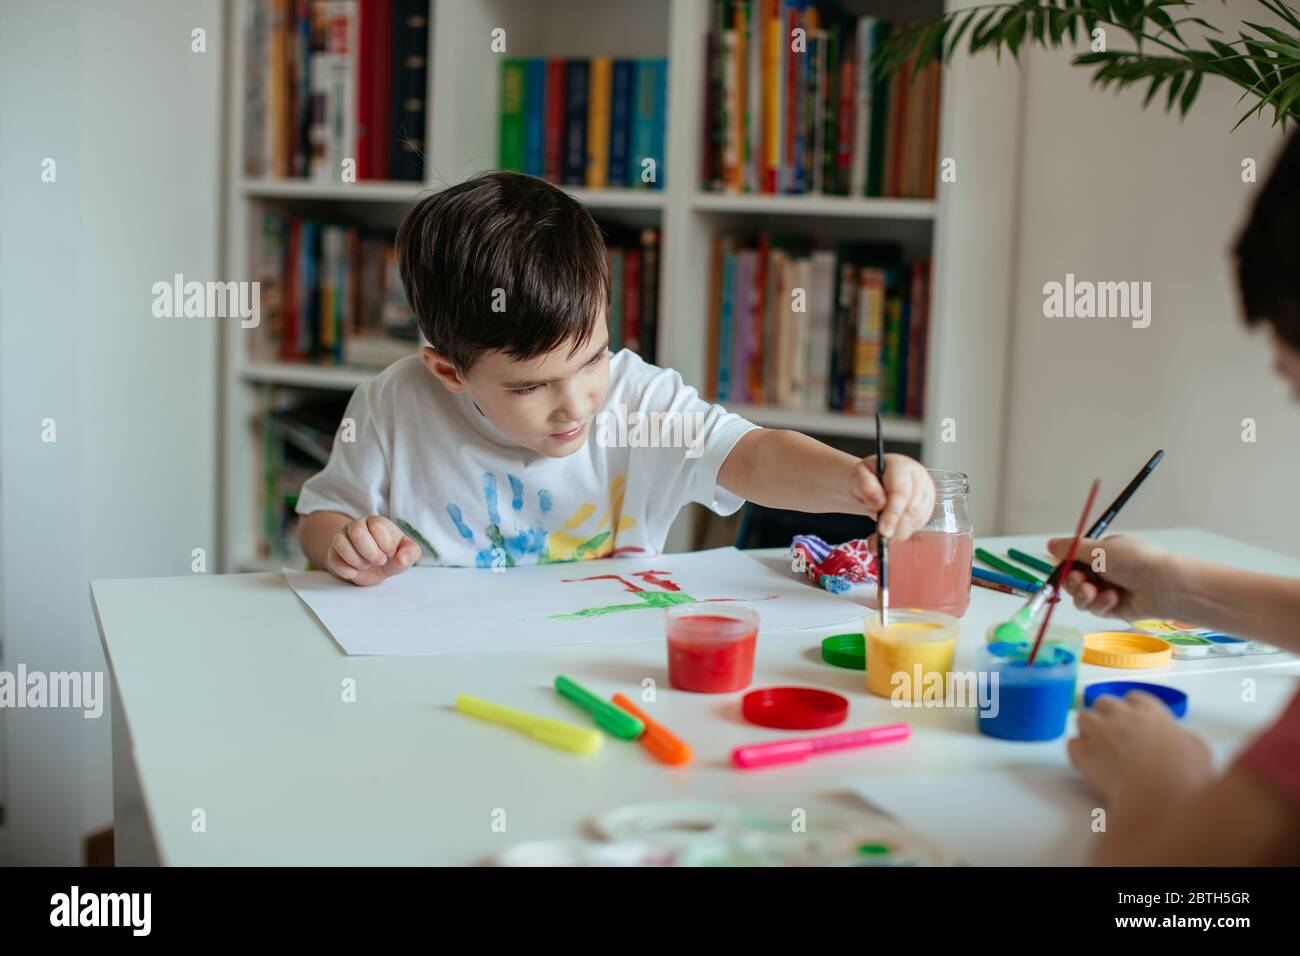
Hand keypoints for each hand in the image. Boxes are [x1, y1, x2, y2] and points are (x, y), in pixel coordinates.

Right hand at [326, 515, 421, 585]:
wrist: (373, 568)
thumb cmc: (391, 556)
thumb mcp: (407, 554)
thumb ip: (411, 553)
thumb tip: (401, 558)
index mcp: (377, 523)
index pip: (377, 525)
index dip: (385, 543)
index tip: (391, 553)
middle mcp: (358, 526)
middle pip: (357, 532)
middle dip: (370, 552)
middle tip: (380, 562)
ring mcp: (343, 538)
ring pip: (340, 542)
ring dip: (355, 559)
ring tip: (366, 566)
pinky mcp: (334, 553)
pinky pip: (333, 558)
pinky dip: (345, 569)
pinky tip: (355, 573)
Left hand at [849, 453, 934, 542]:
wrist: (871, 482)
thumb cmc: (865, 479)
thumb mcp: (858, 478)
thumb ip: (866, 487)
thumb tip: (879, 503)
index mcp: (901, 466)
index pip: (901, 492)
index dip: (893, 513)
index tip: (883, 531)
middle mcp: (918, 477)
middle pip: (912, 507)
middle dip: (894, 526)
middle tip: (877, 540)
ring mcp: (926, 492)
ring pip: (916, 519)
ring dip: (897, 532)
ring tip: (877, 538)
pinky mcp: (927, 506)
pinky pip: (917, 525)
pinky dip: (901, 534)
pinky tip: (888, 534)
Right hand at [1046, 533, 1172, 620]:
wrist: (1164, 585)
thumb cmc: (1135, 561)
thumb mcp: (1099, 549)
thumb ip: (1072, 549)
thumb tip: (1050, 544)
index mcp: (1103, 553)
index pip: (1074, 560)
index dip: (1066, 566)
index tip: (1064, 568)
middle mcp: (1105, 572)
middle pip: (1074, 581)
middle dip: (1073, 582)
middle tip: (1080, 581)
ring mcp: (1108, 590)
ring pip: (1081, 597)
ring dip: (1085, 594)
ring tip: (1094, 592)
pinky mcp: (1114, 609)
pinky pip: (1095, 608)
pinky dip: (1101, 603)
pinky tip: (1113, 598)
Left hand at [1068, 692, 1212, 808]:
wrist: (1160, 796)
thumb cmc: (1187, 775)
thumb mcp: (1199, 750)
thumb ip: (1184, 737)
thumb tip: (1178, 738)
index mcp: (1151, 712)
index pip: (1134, 698)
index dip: (1132, 710)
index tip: (1134, 722)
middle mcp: (1122, 715)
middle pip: (1104, 702)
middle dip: (1106, 715)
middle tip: (1112, 734)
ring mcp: (1100, 732)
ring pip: (1083, 718)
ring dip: (1088, 730)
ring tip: (1096, 748)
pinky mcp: (1085, 753)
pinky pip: (1072, 744)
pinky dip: (1077, 752)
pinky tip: (1086, 763)